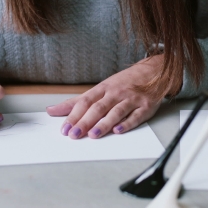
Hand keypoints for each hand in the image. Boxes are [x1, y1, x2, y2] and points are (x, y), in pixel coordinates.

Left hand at [46, 55, 176, 138]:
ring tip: (93, 135)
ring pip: (116, 111)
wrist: (153, 72)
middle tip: (74, 134)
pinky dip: (127, 124)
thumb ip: (77, 102)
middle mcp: (116, 93)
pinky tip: (118, 131)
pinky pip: (136, 116)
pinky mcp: (145, 107)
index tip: (64, 128)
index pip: (85, 101)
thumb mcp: (100, 89)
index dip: (73, 115)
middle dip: (85, 121)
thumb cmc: (124, 83)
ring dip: (104, 123)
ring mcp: (131, 99)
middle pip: (98, 107)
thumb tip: (53, 110)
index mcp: (103, 88)